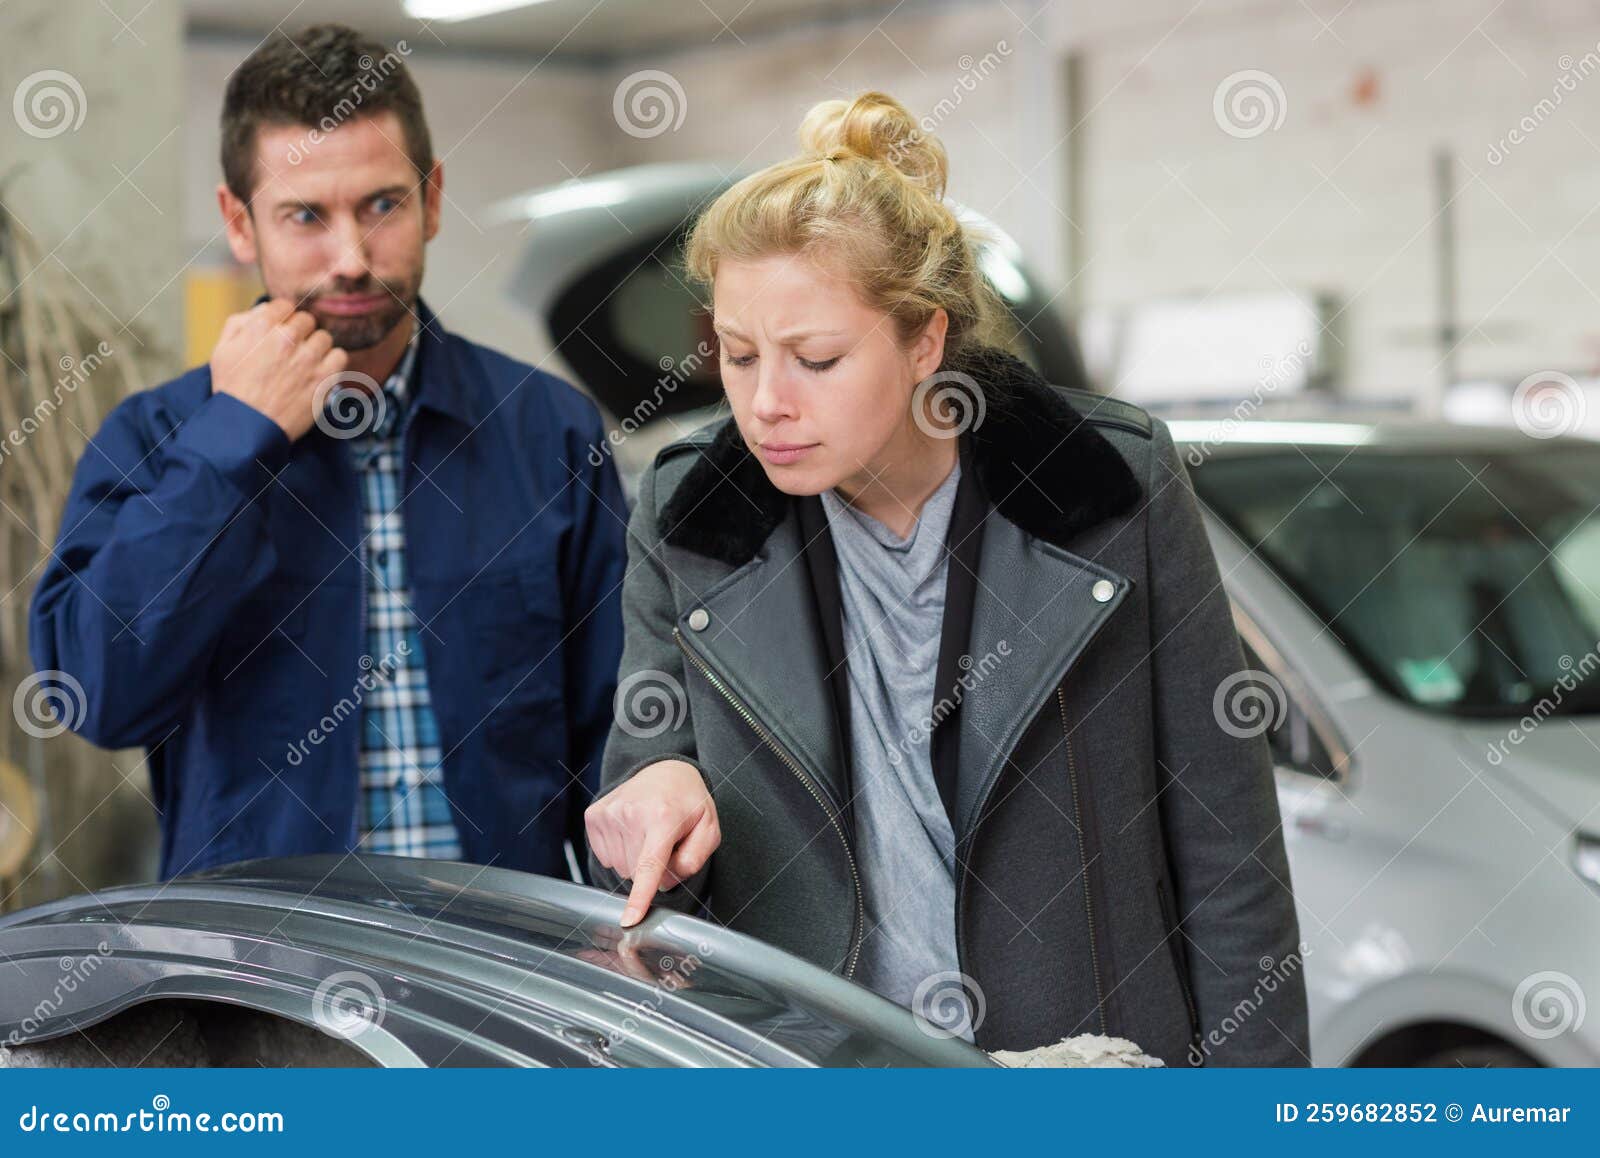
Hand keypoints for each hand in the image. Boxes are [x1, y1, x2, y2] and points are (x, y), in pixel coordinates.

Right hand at [209, 299, 348, 440]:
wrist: (246, 427)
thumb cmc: (232, 389)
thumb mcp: (221, 350)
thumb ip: (240, 323)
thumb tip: (265, 309)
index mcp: (261, 327)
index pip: (285, 305)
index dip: (283, 317)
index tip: (282, 329)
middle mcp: (287, 339)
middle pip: (307, 320)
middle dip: (300, 332)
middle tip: (292, 349)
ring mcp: (309, 359)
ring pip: (325, 337)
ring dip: (317, 347)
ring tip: (305, 363)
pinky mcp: (324, 379)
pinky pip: (340, 357)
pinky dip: (332, 362)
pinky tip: (319, 372)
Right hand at [585, 758, 718, 926]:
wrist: (665, 771)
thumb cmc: (689, 804)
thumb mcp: (709, 829)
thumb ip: (694, 859)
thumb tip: (664, 883)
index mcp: (663, 816)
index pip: (649, 865)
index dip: (639, 897)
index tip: (629, 920)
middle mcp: (631, 813)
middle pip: (636, 873)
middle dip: (652, 869)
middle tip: (664, 843)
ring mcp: (609, 813)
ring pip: (619, 867)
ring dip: (635, 860)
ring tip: (648, 833)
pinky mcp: (594, 815)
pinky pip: (605, 857)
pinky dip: (619, 851)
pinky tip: (631, 831)